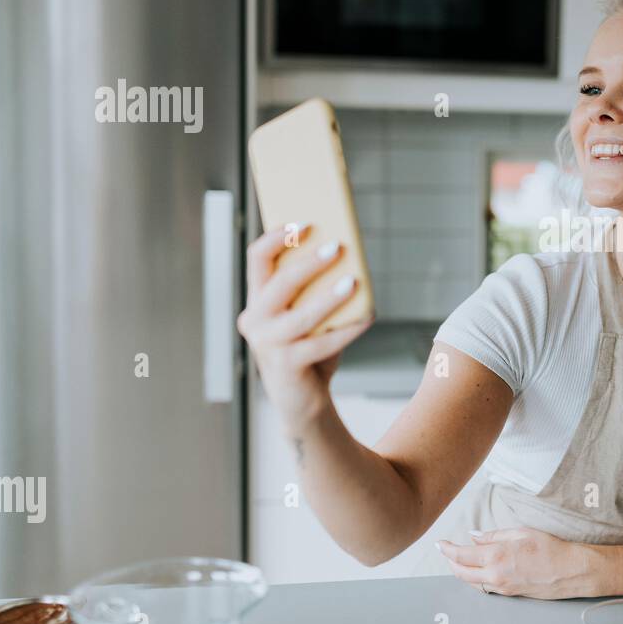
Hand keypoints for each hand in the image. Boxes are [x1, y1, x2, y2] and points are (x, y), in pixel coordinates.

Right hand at [237, 223, 373, 434]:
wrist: (303, 401)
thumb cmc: (309, 349)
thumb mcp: (307, 314)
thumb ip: (316, 290)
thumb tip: (346, 256)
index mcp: (257, 300)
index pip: (257, 259)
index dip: (277, 237)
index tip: (304, 222)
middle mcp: (254, 320)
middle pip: (279, 283)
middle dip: (309, 263)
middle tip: (337, 247)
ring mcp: (267, 344)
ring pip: (301, 315)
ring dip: (329, 297)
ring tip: (353, 281)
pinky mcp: (286, 366)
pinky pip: (321, 343)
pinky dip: (348, 329)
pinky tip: (368, 316)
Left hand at [437, 528, 595, 599]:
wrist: (570, 571)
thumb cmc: (550, 548)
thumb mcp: (521, 532)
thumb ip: (493, 535)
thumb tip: (474, 537)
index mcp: (497, 556)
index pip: (462, 555)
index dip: (447, 550)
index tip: (440, 543)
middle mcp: (495, 575)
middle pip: (461, 573)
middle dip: (450, 562)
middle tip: (446, 551)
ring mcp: (501, 587)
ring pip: (472, 582)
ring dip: (461, 571)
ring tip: (459, 559)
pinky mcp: (509, 594)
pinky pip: (485, 586)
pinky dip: (475, 578)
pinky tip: (478, 569)